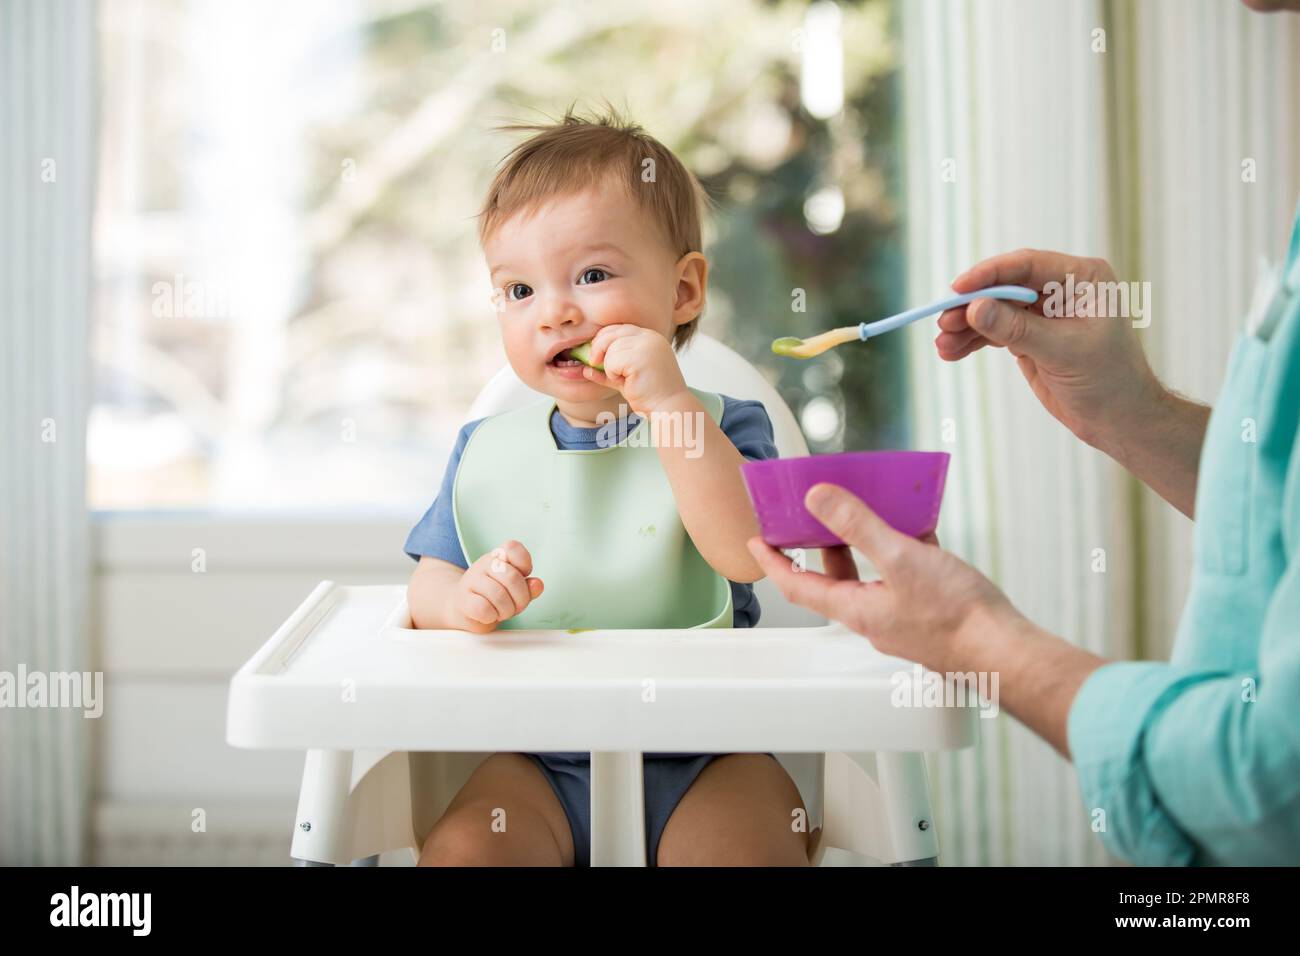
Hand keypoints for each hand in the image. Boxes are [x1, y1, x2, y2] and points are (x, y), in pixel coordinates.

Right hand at [453, 539, 543, 633]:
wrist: (465, 610)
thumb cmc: (494, 598)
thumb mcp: (516, 591)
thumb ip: (529, 588)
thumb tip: (537, 585)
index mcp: (499, 556)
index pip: (513, 548)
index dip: (524, 564)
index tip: (524, 577)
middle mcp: (483, 564)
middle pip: (511, 577)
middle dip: (521, 599)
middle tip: (516, 606)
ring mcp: (471, 580)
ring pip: (498, 595)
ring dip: (507, 610)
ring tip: (502, 612)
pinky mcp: (462, 599)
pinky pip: (483, 608)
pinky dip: (492, 616)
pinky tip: (490, 615)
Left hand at [581, 324, 689, 415]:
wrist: (669, 407)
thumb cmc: (649, 395)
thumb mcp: (625, 378)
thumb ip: (608, 370)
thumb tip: (585, 368)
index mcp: (649, 337)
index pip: (618, 328)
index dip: (602, 339)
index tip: (596, 356)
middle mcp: (649, 337)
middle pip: (611, 332)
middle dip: (598, 347)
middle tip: (594, 363)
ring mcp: (647, 345)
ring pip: (611, 348)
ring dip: (610, 366)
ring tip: (624, 379)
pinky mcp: (641, 356)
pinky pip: (612, 360)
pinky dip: (613, 373)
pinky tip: (627, 382)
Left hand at [746, 483, 1013, 671]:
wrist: (1005, 651)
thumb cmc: (956, 616)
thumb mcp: (900, 559)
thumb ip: (857, 526)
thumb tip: (816, 498)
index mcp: (857, 610)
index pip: (799, 587)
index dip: (774, 563)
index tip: (756, 542)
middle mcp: (875, 616)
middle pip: (835, 578)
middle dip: (820, 546)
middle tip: (808, 518)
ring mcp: (904, 615)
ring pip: (874, 573)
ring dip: (864, 542)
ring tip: (863, 509)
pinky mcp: (932, 611)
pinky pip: (908, 574)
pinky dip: (904, 547)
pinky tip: (917, 525)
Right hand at [936, 249, 1163, 451]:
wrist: (1118, 419)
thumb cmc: (1107, 381)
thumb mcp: (1062, 352)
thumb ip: (1017, 329)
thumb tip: (975, 308)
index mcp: (1082, 278)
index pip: (1027, 266)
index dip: (989, 274)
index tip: (957, 289)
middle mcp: (1061, 288)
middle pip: (1004, 287)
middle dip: (972, 306)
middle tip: (943, 323)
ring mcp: (1043, 312)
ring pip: (994, 310)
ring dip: (966, 327)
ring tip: (943, 345)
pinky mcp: (1029, 335)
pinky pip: (994, 331)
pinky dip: (972, 341)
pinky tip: (952, 352)